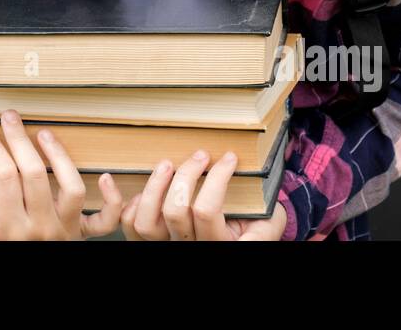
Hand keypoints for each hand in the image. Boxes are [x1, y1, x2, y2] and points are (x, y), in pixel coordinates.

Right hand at [0, 109, 123, 240]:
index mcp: (10, 228)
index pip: (3, 179)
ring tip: (44, 133)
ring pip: (71, 189)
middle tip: (10, 117)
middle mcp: (41, 228)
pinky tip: (104, 175)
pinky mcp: (83, 234)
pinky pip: (105, 221)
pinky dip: (112, 200)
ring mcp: (65, 230)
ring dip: (60, 157)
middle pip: (34, 175)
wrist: (19, 267)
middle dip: (19, 140)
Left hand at [120, 149, 289, 240]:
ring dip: (154, 187)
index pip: (207, 210)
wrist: (244, 240)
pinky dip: (131, 204)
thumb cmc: (255, 228)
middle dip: (186, 175)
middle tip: (200, 154)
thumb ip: (263, 220)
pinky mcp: (152, 241)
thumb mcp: (268, 225)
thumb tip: (247, 206)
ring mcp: (168, 245)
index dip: (217, 177)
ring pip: (147, 222)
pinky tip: (146, 184)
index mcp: (220, 244)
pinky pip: (131, 227)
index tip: (229, 156)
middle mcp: (190, 247)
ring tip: (167, 163)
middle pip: (175, 212)